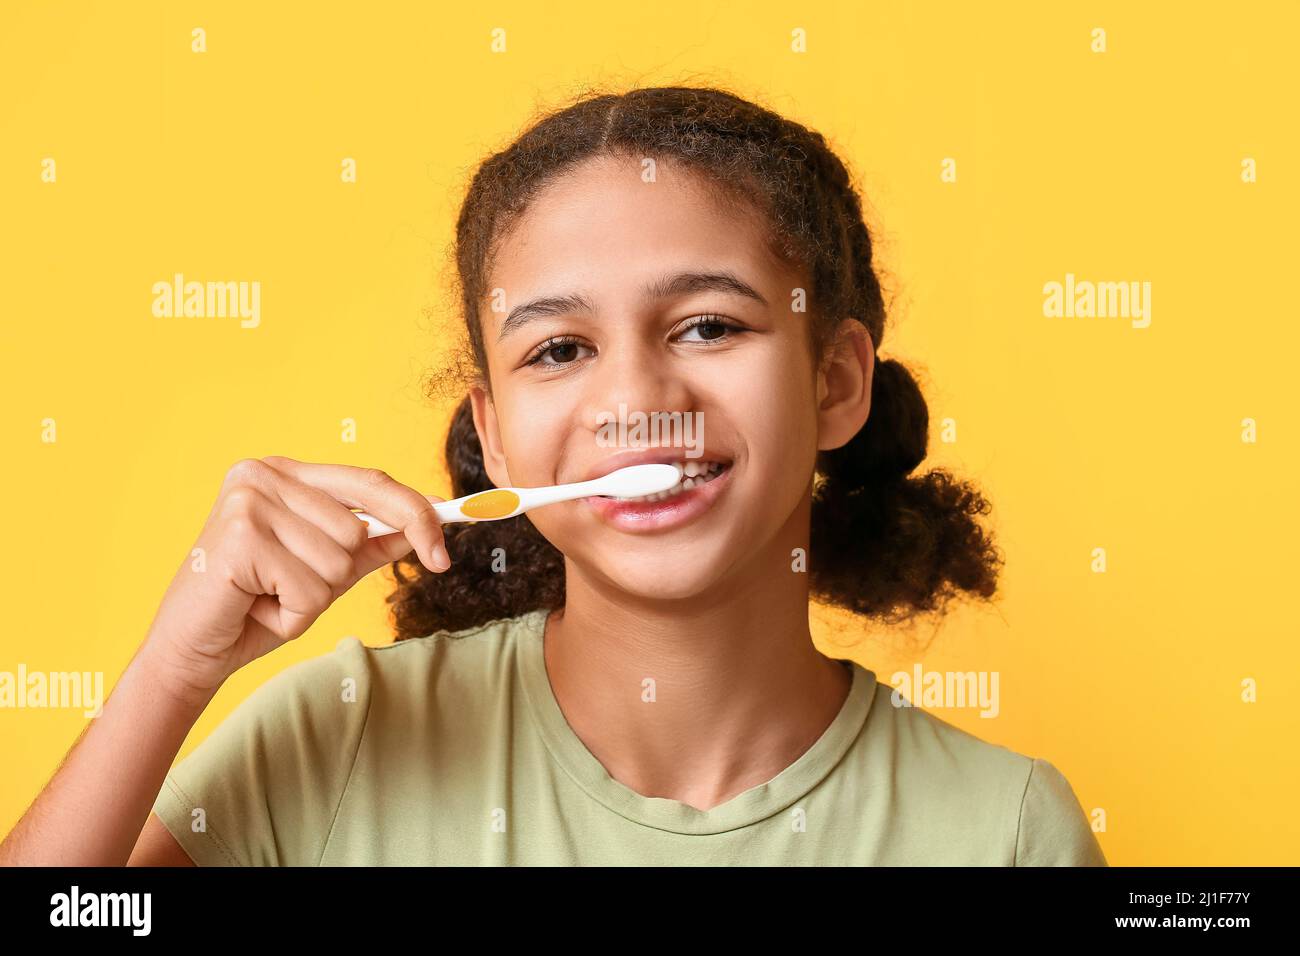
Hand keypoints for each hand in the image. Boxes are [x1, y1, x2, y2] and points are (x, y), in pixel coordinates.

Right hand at [142, 456, 447, 702]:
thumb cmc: (257, 606)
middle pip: (358, 530)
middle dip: (335, 576)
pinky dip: (293, 613)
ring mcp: (250, 500)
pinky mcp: (240, 536)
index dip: (416, 514)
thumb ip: (372, 543)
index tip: (442, 554)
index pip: (371, 481)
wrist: (192, 649)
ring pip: (338, 562)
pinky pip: (310, 588)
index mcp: (287, 472)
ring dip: (313, 597)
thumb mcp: (326, 570)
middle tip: (285, 586)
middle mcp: (265, 474)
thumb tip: (426, 526)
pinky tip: (256, 607)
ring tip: (269, 596)